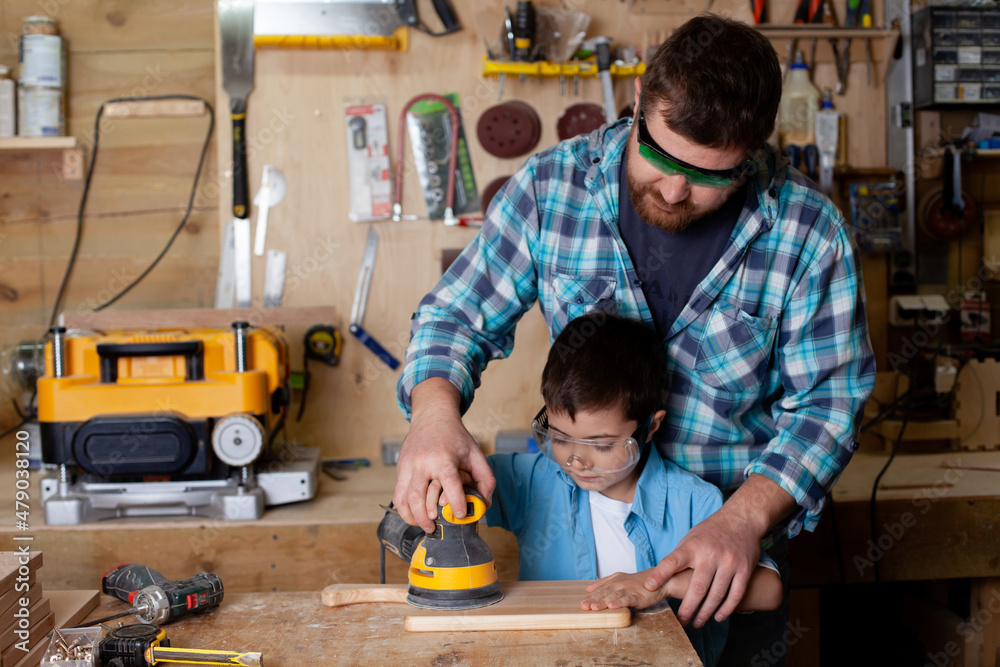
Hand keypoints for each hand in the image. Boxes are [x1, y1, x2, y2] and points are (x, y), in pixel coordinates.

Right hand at [393, 379, 494, 532]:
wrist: (432, 416)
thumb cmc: (455, 437)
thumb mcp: (475, 453)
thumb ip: (485, 478)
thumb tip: (484, 504)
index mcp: (443, 458)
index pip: (450, 485)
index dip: (456, 503)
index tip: (460, 515)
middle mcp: (423, 463)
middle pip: (419, 496)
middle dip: (426, 517)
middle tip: (434, 529)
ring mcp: (408, 465)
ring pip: (404, 497)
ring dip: (412, 516)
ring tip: (424, 526)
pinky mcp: (400, 468)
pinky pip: (398, 493)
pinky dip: (403, 509)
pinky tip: (413, 516)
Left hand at [581, 569, 668, 610]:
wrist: (658, 580)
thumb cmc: (638, 582)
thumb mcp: (619, 579)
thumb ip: (604, 583)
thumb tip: (588, 588)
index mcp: (614, 581)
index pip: (600, 589)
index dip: (591, 596)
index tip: (582, 603)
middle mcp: (619, 584)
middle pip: (604, 593)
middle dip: (593, 600)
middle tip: (584, 606)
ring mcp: (628, 590)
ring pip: (613, 596)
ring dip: (603, 602)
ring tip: (594, 607)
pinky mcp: (637, 596)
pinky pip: (627, 599)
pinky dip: (619, 603)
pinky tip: (612, 606)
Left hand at [642, 510, 761, 627]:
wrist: (742, 519)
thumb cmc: (711, 531)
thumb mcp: (691, 538)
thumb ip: (680, 557)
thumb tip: (662, 577)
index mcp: (693, 546)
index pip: (672, 561)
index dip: (660, 575)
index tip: (649, 587)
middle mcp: (711, 555)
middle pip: (697, 587)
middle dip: (687, 608)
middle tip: (681, 621)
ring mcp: (729, 562)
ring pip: (716, 595)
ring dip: (706, 613)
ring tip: (697, 622)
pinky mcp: (744, 569)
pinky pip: (735, 595)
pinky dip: (726, 609)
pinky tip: (718, 617)